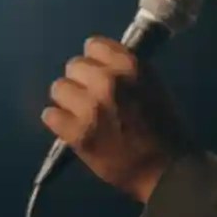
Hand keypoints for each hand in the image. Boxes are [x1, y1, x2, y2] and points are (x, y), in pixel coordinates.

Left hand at [41, 36, 193, 201]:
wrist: (166, 170)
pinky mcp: (77, 133)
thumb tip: (101, 65)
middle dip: (81, 81)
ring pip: (59, 88)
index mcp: (130, 67)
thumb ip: (127, 72)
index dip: (95, 61)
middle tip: (90, 98)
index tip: (98, 73)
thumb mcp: (154, 87)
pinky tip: (70, 128)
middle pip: (73, 66)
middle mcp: (107, 81)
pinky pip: (50, 115)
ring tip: (79, 114)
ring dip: (68, 100)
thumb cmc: (165, 129)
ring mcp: (89, 107)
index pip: (94, 46)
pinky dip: (58, 122)